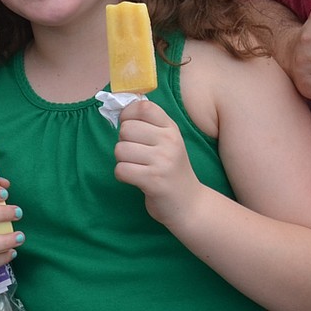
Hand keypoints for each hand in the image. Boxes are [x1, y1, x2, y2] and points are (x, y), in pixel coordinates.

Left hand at [112, 99, 203, 227]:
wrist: (190, 204)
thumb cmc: (171, 170)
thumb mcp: (167, 142)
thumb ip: (149, 125)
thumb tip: (120, 108)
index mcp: (171, 128)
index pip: (143, 107)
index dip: (127, 114)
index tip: (129, 126)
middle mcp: (169, 141)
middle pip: (126, 129)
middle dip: (123, 142)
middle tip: (136, 154)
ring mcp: (162, 161)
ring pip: (120, 150)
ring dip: (122, 160)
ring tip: (137, 167)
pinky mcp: (153, 180)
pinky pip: (121, 170)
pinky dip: (122, 175)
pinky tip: (135, 179)